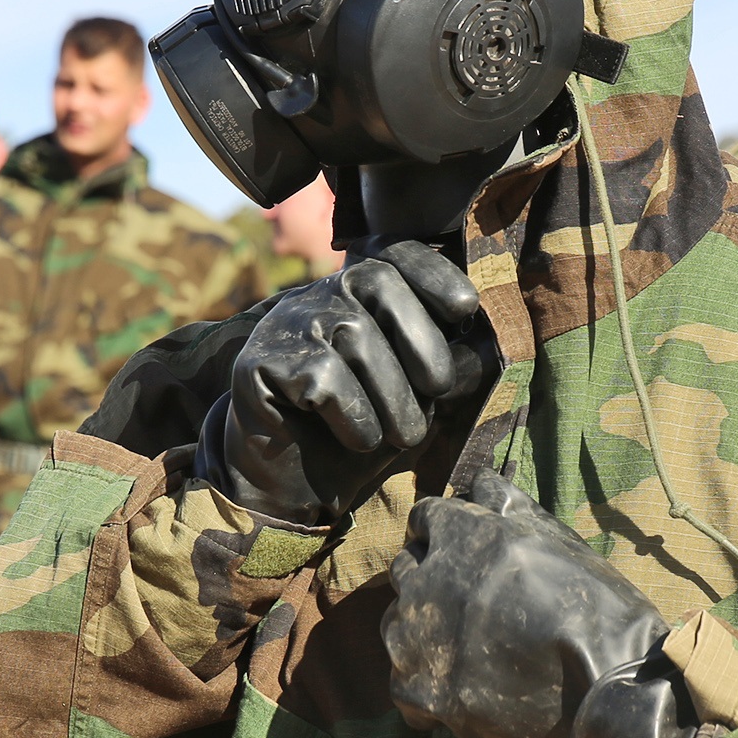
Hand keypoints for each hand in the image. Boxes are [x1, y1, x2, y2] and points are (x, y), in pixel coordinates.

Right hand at [215, 242, 487, 522]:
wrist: (298, 484)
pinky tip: (356, 438)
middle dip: (424, 341)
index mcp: (358, 295)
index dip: (431, 271)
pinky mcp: (259, 361)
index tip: (464, 308)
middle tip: (439, 391)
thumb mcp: (416, 398)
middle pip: (379, 285)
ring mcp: (286, 324)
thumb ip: (444, 367)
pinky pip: (323, 378)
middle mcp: (318, 295)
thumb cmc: (364, 432)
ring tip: (402, 435)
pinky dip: (355, 418)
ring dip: (394, 398)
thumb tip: (479, 347)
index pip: (392, 253)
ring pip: (355, 336)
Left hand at [383, 472, 695, 737]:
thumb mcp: (555, 536)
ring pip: (395, 623)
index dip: (444, 529)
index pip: (425, 517)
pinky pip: (402, 682)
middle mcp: (428, 582)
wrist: (606, 684)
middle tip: (466, 596)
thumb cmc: (593, 605)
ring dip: (420, 627)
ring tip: (460, 642)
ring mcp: (421, 640)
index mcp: (460, 534)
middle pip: (404, 569)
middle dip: (429, 575)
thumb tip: (478, 480)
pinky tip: (456, 684)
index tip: (461, 545)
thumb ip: (507, 503)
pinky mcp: (426, 693)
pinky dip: (424, 683)